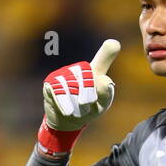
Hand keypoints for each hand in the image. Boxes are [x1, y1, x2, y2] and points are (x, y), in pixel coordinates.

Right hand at [38, 38, 120, 154]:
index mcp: (95, 72)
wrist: (67, 120)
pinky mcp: (51, 80)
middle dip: (87, 93)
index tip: (114, 45)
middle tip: (87, 105)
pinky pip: (58, 91)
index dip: (107, 53)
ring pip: (72, 85)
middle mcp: (79, 68)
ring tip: (77, 110)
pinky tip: (67, 110)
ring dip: (76, 103)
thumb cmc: (88, 109)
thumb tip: (104, 80)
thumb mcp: (101, 105)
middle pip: (86, 75)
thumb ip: (106, 94)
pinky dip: (65, 104)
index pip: (102, 61)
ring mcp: (64, 72)